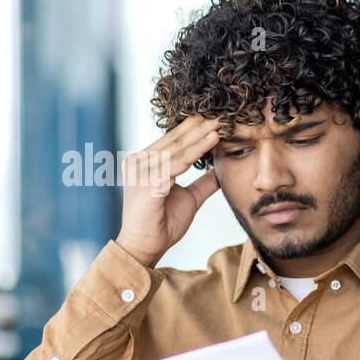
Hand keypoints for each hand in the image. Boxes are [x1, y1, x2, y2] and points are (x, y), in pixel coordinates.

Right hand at [115, 114, 223, 267]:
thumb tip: (220, 171)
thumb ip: (203, 183)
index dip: (195, 130)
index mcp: (145, 163)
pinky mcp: (146, 184)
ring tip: (219, 125)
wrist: (146, 247)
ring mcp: (140, 172)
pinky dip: (194, 153)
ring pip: (176, 150)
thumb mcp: (189, 198)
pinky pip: (174, 165)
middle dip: (199, 126)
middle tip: (221, 113)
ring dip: (200, 136)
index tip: (216, 118)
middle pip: (173, 140)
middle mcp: (139, 162)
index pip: (172, 141)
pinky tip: (210, 142)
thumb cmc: (162, 223)